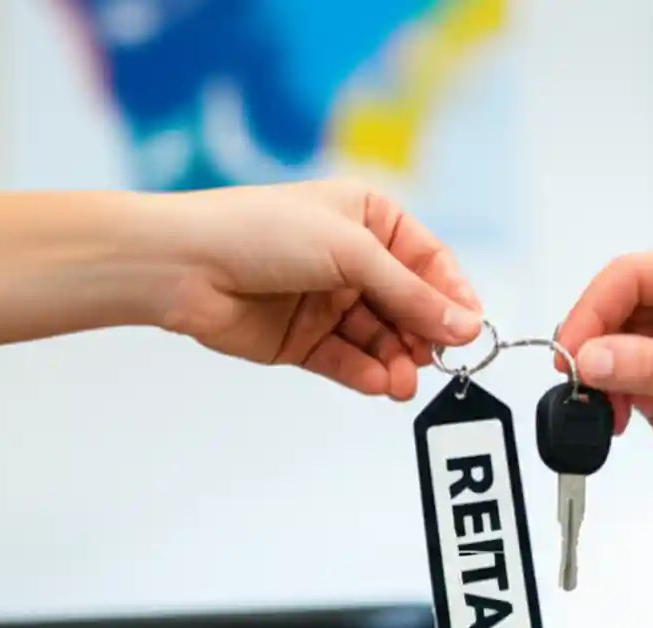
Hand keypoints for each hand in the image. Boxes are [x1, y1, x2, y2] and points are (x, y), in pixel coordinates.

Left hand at [155, 180, 482, 399]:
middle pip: (409, 305)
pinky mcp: (303, 339)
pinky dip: (367, 373)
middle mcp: (352, 260)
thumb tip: (464, 325)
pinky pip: (348, 360)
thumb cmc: (261, 231)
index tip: (469, 329)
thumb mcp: (352, 252)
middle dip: (424, 335)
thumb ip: (410, 294)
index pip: (429, 261)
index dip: (452, 295)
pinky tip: (379, 382)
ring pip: (381, 338)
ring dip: (396, 360)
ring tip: (402, 382)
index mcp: (369, 219)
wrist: (183, 264)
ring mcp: (327, 301)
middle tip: (436, 362)